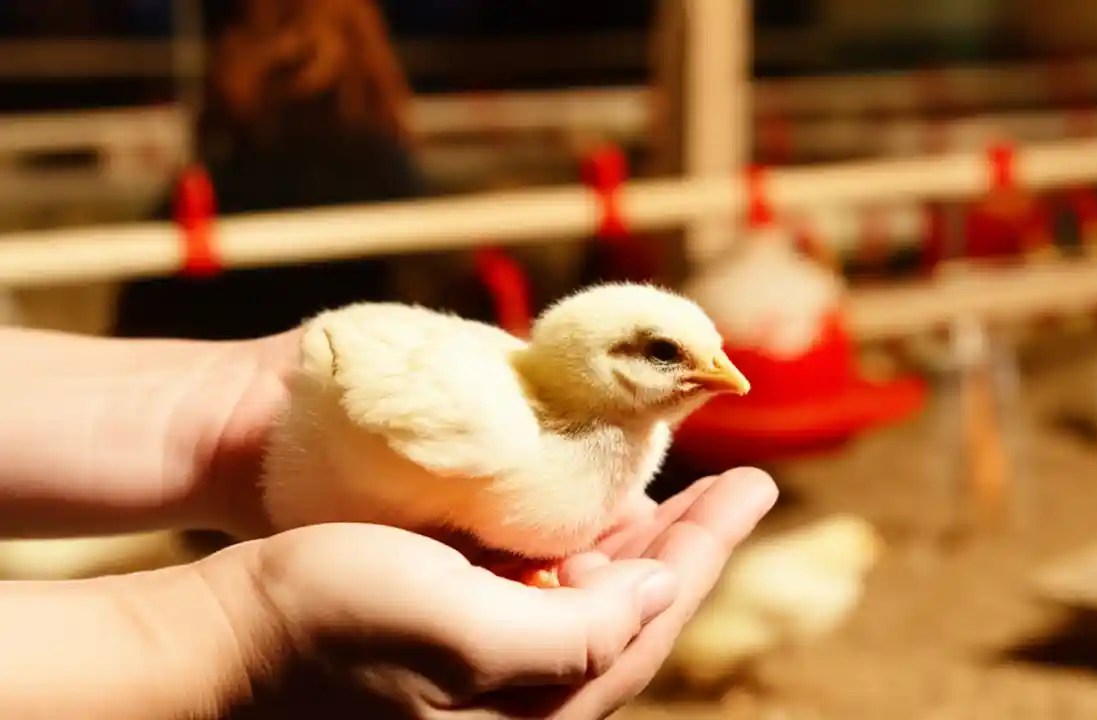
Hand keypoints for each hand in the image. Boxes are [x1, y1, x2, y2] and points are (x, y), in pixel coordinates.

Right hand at [207, 467, 774, 718]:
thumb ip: (573, 631)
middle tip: (741, 480)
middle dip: (691, 541)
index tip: (755, 484)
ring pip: (597, 595)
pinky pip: (548, 587)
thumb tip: (659, 596)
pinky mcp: (458, 631)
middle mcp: (524, 694)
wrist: (217, 644)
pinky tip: (599, 509)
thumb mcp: (460, 631)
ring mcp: (490, 663)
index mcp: (536, 707)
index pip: (651, 621)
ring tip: (689, 488)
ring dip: (644, 538)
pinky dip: (583, 543)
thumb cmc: (327, 628)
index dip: (709, 549)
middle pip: (636, 609)